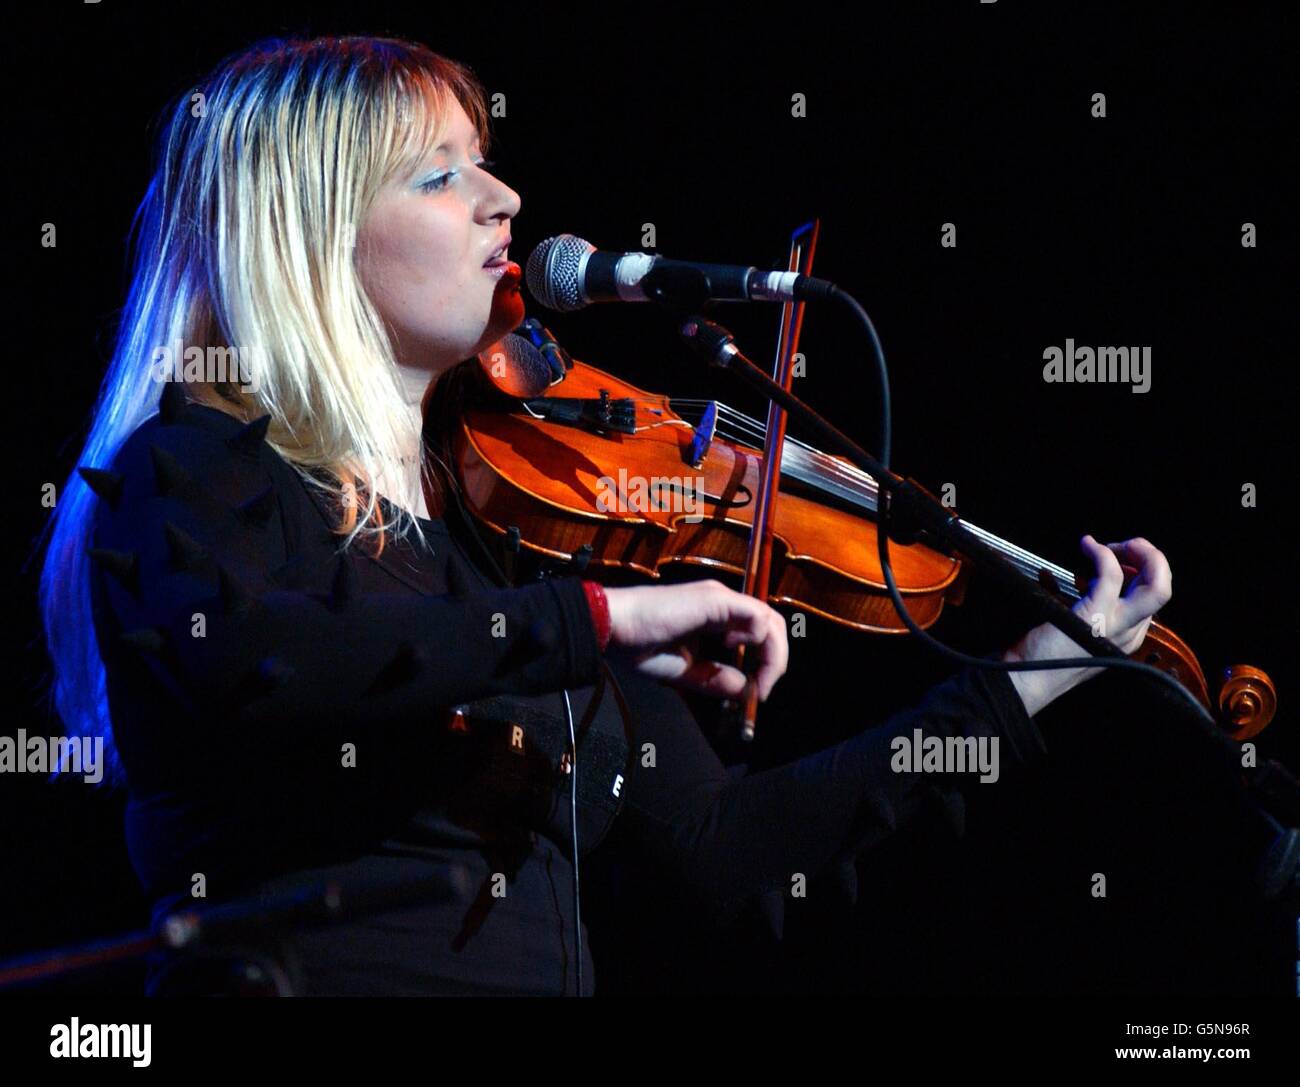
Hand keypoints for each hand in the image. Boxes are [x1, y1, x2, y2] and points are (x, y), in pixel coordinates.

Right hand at [603, 580, 788, 700]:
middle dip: (775, 661)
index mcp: (716, 617)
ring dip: (772, 656)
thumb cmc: (639, 646)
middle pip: (771, 625)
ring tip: (759, 683)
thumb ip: (714, 679)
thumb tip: (745, 690)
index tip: (755, 694)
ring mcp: (720, 598)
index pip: (757, 634)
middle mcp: (723, 603)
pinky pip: (756, 617)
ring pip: (769, 620)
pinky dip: (758, 641)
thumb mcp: (684, 672)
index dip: (764, 663)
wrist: (614, 626)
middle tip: (762, 692)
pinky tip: (736, 655)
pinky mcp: (716, 599)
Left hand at [1002, 535, 1172, 715]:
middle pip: (1164, 589)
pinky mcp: (1094, 616)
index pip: (1153, 596)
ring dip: (1138, 552)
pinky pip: (1112, 575)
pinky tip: (1087, 546)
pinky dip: (1103, 553)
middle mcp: (1130, 633)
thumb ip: (1095, 611)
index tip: (1118, 557)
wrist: (1025, 678)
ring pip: (1156, 585)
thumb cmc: (1044, 653)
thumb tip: (1094, 578)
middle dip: (1153, 559)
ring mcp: (1116, 626)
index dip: (1142, 570)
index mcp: (1129, 635)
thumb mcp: (1080, 631)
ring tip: (1110, 544)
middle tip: (1126, 546)